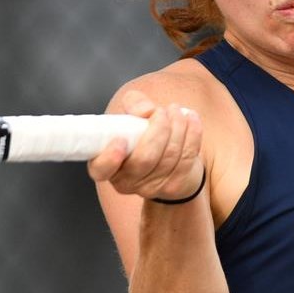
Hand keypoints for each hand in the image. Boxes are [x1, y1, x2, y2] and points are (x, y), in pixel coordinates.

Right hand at [87, 90, 204, 203]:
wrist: (169, 161)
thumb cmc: (143, 137)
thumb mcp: (132, 117)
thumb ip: (133, 105)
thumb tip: (146, 110)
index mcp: (107, 165)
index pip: (101, 170)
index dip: (109, 159)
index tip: (119, 140)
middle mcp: (126, 181)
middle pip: (144, 159)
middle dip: (158, 130)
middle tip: (161, 112)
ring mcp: (151, 187)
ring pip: (168, 156)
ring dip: (177, 127)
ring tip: (176, 110)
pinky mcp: (173, 187)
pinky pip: (186, 158)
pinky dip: (192, 134)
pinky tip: (191, 118)